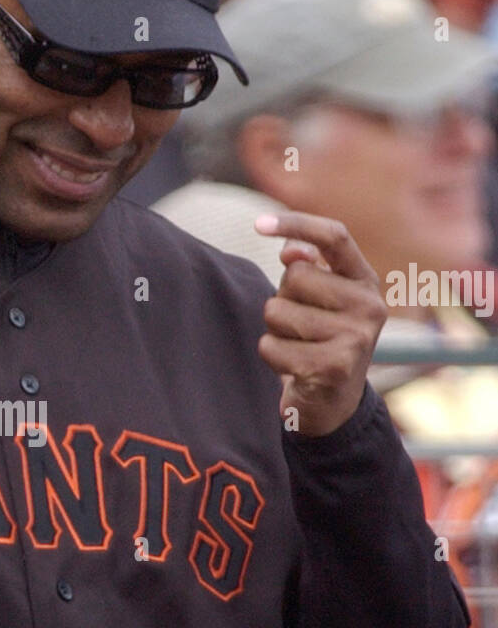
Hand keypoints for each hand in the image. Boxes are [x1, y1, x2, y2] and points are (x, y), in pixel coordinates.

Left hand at [255, 211, 385, 436]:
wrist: (331, 404)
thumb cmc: (318, 340)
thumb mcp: (319, 299)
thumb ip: (307, 267)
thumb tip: (291, 250)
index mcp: (365, 282)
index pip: (335, 237)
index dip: (296, 224)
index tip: (258, 225)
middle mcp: (370, 306)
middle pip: (295, 274)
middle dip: (282, 298)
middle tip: (299, 325)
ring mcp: (355, 338)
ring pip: (278, 310)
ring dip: (274, 329)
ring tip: (297, 345)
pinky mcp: (333, 367)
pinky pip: (271, 345)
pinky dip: (270, 355)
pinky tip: (292, 366)